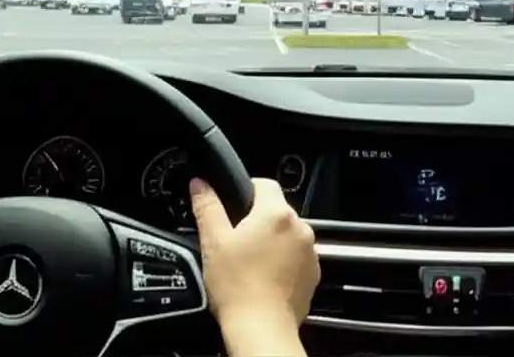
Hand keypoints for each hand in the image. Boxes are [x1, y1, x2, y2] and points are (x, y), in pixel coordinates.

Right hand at [189, 177, 319, 329]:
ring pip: (287, 235)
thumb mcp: (213, 241)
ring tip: (248, 263)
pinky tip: (262, 277)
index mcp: (276, 214)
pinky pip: (296, 258)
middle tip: (234, 241)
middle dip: (256, 221)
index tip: (233, 206)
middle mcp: (299, 229)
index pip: (264, 184)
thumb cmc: (237, 287)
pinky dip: (282, 263)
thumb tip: (201, 185)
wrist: (261, 329)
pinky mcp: (312, 275)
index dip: (246, 190)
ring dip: (271, 242)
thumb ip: (207, 207)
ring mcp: (309, 253)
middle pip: (276, 211)